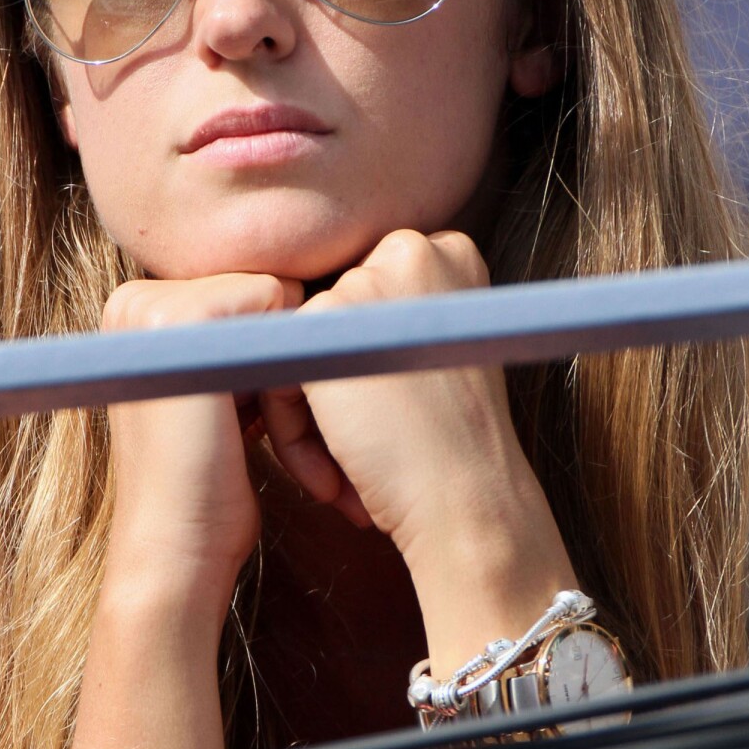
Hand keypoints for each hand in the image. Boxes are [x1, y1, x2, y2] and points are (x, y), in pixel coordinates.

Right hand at [100, 272, 302, 624]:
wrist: (174, 550)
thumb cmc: (204, 484)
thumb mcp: (214, 391)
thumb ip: (233, 337)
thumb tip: (299, 291)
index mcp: (134, 308)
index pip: (244, 291)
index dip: (268, 353)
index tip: (249, 416)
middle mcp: (134, 294)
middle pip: (265, 289)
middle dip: (283, 359)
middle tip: (258, 430)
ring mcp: (154, 301)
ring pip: (281, 299)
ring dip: (291, 369)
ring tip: (259, 433)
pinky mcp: (188, 316)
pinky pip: (286, 306)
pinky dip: (294, 368)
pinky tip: (261, 426)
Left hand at [259, 230, 575, 671]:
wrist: (471, 502)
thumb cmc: (461, 449)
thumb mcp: (441, 354)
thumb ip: (396, 318)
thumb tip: (327, 324)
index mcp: (450, 251)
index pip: (371, 297)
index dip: (369, 366)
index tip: (393, 422)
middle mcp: (413, 247)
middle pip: (334, 318)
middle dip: (338, 391)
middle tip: (367, 457)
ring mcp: (368, 279)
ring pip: (303, 347)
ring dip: (313, 419)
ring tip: (348, 478)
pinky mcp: (324, 319)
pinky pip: (276, 372)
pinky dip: (293, 433)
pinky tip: (335, 479)